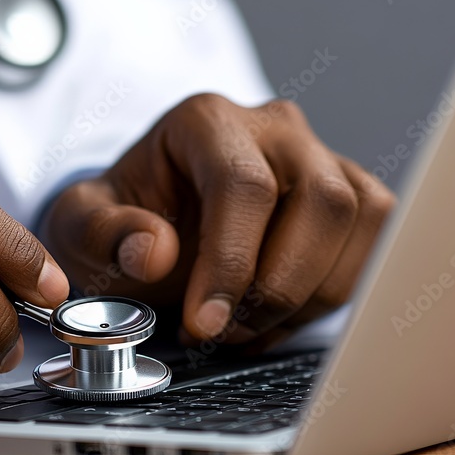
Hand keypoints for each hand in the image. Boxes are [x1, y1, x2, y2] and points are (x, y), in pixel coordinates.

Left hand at [42, 94, 394, 350]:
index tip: (204, 323)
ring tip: (243, 328)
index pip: (244, 186)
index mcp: (206, 121)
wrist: (147, 222)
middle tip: (224, 333)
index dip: (232, 262)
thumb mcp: (80, 225)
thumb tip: (155, 253)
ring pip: (360, 221)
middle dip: (278, 286)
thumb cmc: (118, 219)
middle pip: (321, 201)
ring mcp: (319, 158)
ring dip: (310, 295)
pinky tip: (276, 321)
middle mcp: (273, 129)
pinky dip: (331, 295)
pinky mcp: (348, 197)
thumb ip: (102, 232)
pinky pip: (374, 243)